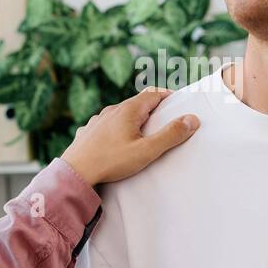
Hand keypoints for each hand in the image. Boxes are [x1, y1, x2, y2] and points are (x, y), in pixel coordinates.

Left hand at [61, 87, 199, 186]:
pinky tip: (116, 139)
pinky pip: (106, 125)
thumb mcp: (147, 150)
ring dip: (133, 118)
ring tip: (141, 130)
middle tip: (163, 117)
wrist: (76, 172)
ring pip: (119, 113)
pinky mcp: (88, 132)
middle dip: (151, 108)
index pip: (152, 94)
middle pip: (136, 103)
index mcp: (128, 110)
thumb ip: (170, 135)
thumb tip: (192, 120)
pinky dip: (116, 128)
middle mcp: (111, 110)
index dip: (167, 95)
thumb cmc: (111, 161)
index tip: (176, 100)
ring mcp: (98, 120)